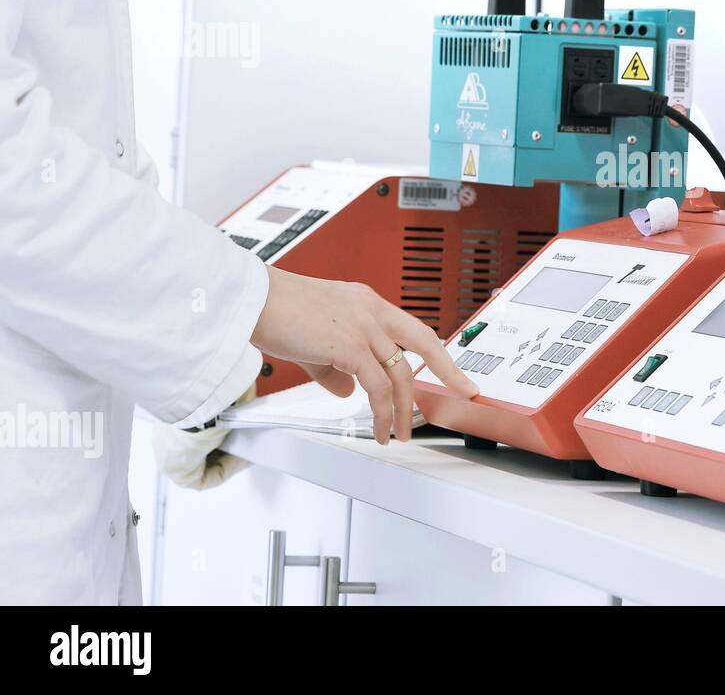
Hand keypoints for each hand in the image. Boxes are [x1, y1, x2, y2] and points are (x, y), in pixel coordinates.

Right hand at [251, 267, 477, 442]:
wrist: (251, 301)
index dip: (435, 351)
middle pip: (425, 343)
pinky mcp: (349, 346)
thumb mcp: (314, 341)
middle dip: (448, 371)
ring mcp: (363, 327)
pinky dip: (382, 413)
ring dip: (404, 409)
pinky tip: (379, 428)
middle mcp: (372, 311)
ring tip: (400, 434)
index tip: (450, 368)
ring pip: (400, 373)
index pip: (412, 328)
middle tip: (464, 392)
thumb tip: (348, 392)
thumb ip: (334, 367)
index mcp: (367, 303)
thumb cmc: (274, 313)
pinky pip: (377, 387)